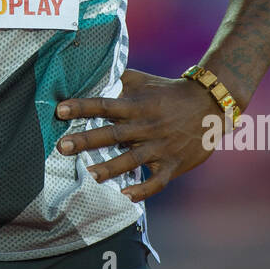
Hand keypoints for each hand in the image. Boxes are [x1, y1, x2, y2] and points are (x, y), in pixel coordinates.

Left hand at [54, 67, 216, 201]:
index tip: (60, 110)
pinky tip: (126, 195)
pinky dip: (143, 190)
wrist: (209, 104)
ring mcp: (160, 146)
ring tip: (90, 174)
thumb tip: (91, 73)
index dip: (82, 107)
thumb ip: (117, 79)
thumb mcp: (142, 79)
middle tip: (62, 146)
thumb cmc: (168, 91)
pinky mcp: (173, 164)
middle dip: (87, 140)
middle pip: (113, 134)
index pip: (104, 105)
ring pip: (133, 159)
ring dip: (110, 168)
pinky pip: (157, 181)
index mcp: (136, 105)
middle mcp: (146, 126)